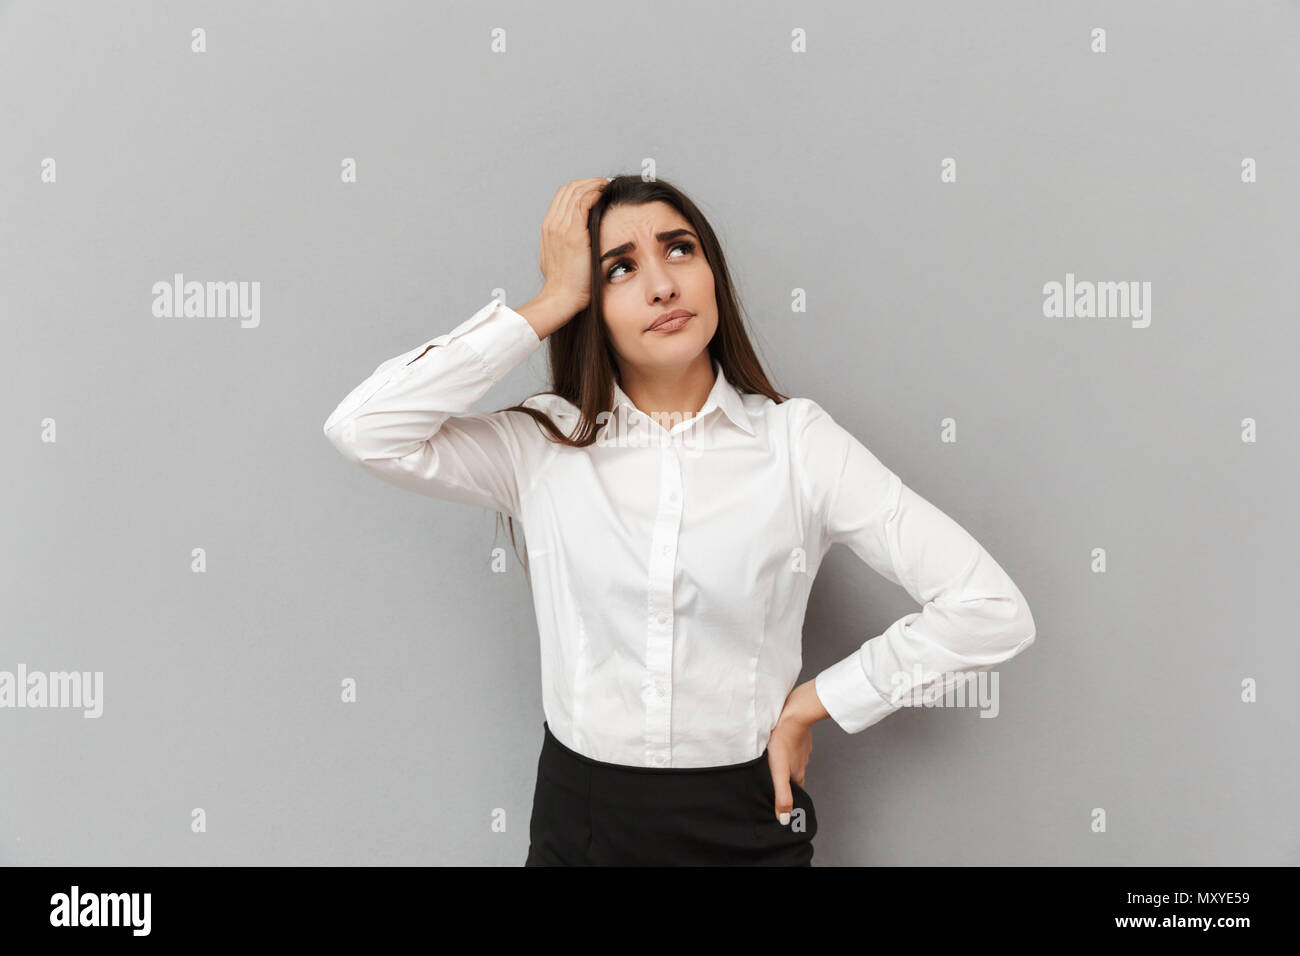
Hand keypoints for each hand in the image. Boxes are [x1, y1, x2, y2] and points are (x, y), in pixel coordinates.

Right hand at [536, 177, 610, 315]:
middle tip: (604, 185)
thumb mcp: (561, 258)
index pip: (562, 196)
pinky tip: (604, 195)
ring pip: (576, 191)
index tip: (596, 190)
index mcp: (549, 228)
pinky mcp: (572, 233)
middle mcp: (552, 224)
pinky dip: (594, 193)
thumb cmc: (565, 284)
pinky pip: (583, 202)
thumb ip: (566, 243)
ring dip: (594, 184)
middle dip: (588, 183)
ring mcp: (560, 227)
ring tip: (607, 186)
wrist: (562, 298)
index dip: (580, 188)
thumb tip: (579, 237)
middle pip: (568, 189)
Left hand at [764, 680, 829, 824]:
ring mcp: (801, 748)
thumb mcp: (779, 773)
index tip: (780, 801)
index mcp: (797, 773)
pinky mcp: (797, 735)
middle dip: (785, 781)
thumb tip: (784, 820)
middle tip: (772, 782)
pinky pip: (792, 745)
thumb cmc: (782, 742)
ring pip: (793, 761)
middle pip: (793, 776)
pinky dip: (785, 749)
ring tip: (771, 764)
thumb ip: (782, 796)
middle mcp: (802, 762)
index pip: (795, 791)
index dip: (789, 798)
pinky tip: (776, 746)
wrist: (793, 714)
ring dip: (784, 764)